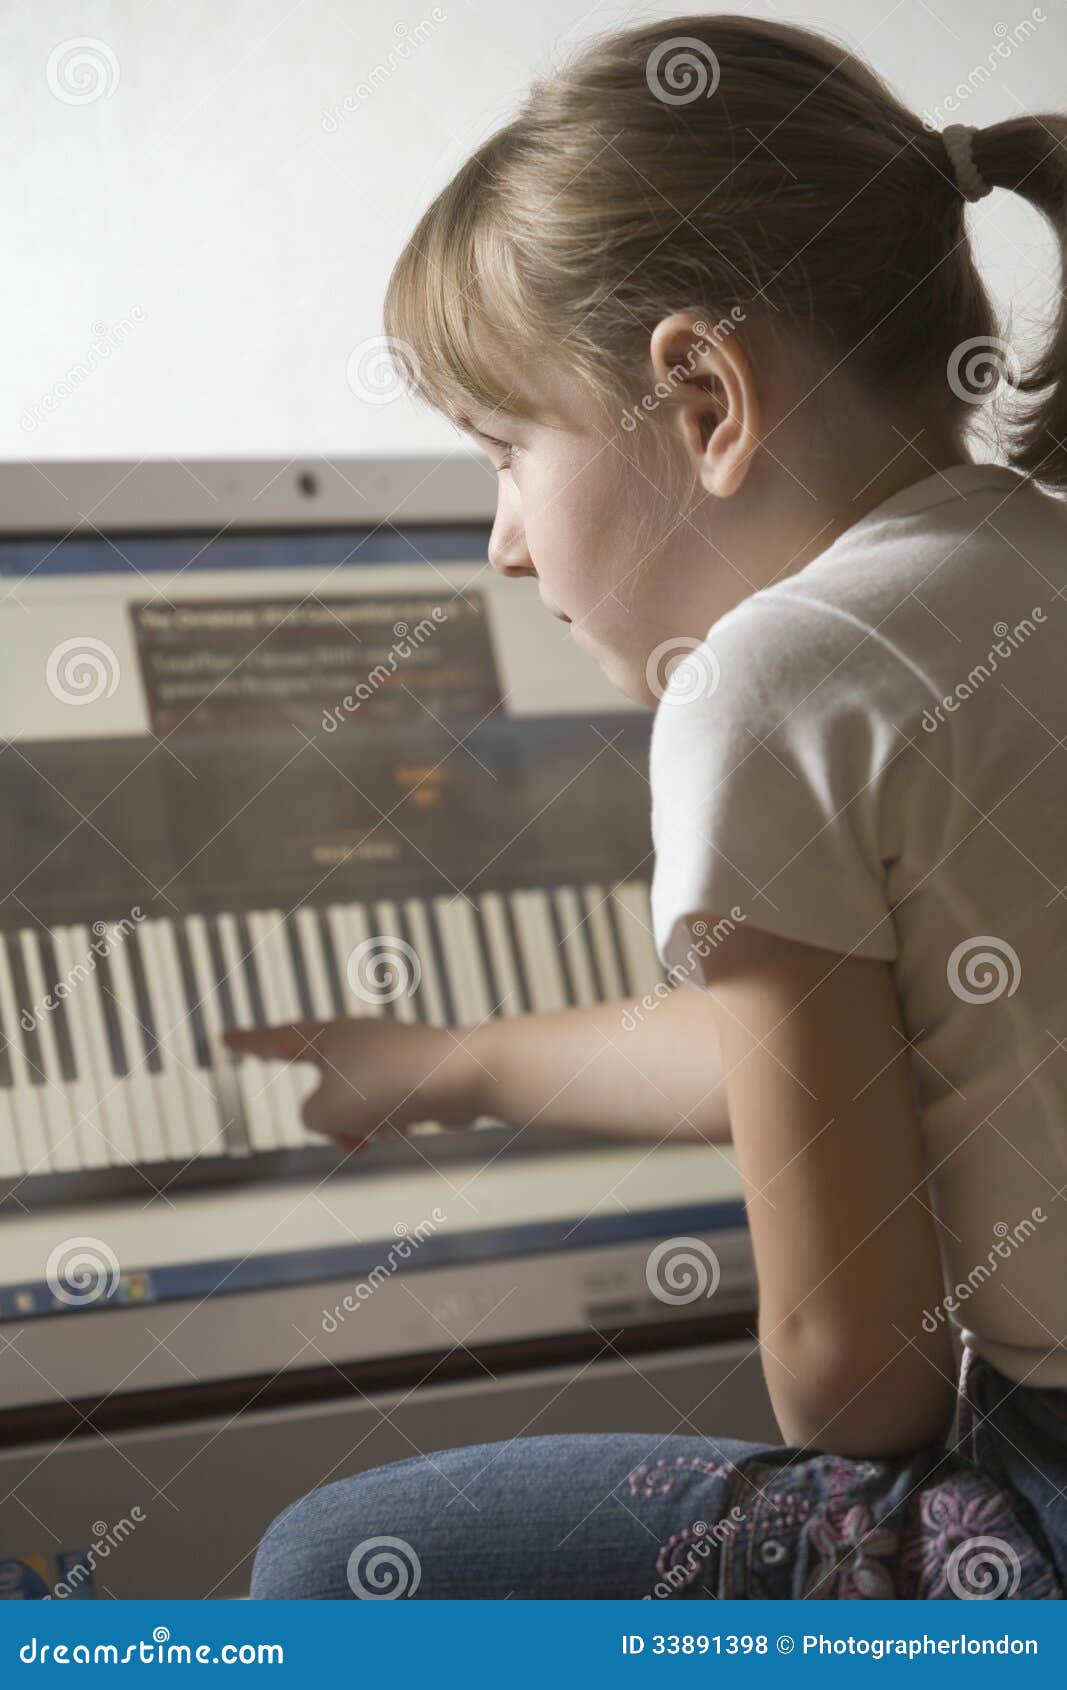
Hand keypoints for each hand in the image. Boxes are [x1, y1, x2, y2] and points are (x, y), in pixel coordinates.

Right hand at [221, 1018, 480, 1150]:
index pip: (275, 1041)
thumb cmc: (387, 1087)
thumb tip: (341, 1120)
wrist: (462, 1076)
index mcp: (328, 1036)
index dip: (247, 1043)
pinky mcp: (416, 1077)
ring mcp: (388, 1057)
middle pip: (324, 1095)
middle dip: (337, 1125)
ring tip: (391, 1122)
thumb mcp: (324, 1111)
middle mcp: (356, 1039)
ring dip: (367, 1129)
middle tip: (356, 1137)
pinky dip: (396, 1125)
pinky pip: (389, 1113)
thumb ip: (312, 1117)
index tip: (225, 1036)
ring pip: (358, 1110)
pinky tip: (417, 1119)